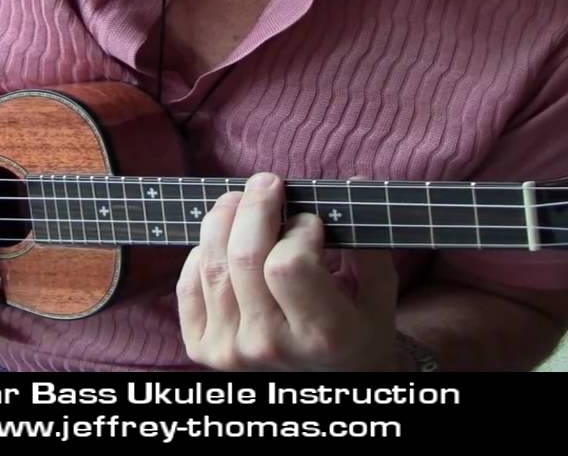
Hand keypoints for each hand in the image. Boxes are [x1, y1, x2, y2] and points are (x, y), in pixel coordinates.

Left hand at [176, 172, 405, 370]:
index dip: (298, 230)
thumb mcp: (379, 296)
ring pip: (211, 265)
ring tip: (240, 200)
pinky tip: (220, 241)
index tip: (310, 221)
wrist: (327, 385)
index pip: (287, 265)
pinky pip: (188, 285)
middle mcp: (270, 346)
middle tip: (268, 183)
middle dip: (255, 206)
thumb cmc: (356, 333)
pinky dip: (199, 254)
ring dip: (223, 219)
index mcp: (322, 334)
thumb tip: (357, 182)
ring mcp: (231, 351)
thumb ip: (368, 243)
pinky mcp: (203, 349)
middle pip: (244, 257)